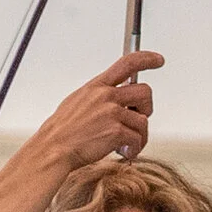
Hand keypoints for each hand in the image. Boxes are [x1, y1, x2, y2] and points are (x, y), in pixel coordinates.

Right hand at [32, 53, 161, 169]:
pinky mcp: (115, 132)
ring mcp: (111, 113)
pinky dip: (134, 149)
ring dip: (140, 135)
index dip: (147, 59)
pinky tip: (125, 153)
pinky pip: (137, 139)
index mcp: (97, 87)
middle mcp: (106, 96)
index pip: (127, 63)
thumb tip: (111, 100)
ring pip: (143, 120)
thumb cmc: (62, 132)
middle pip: (145, 91)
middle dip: (147, 108)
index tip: (158, 60)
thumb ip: (97, 97)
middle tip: (138, 120)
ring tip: (128, 145)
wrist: (53, 149)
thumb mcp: (76, 102)